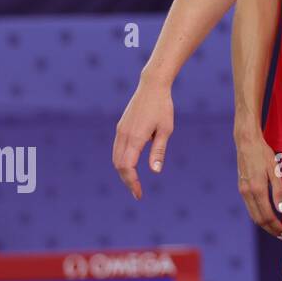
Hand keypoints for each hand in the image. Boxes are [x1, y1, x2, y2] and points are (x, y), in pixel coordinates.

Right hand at [112, 76, 173, 198]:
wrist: (152, 86)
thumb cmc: (163, 107)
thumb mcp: (166, 129)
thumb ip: (159, 151)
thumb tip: (155, 172)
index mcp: (135, 137)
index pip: (127, 167)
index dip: (132, 182)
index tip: (138, 194)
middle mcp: (124, 135)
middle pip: (119, 165)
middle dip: (127, 180)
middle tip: (137, 192)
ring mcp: (120, 130)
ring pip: (116, 158)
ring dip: (123, 172)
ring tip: (134, 182)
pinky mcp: (121, 127)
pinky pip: (117, 149)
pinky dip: (121, 161)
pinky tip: (131, 166)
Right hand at [235, 126, 281, 238]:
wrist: (246, 142)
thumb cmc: (264, 154)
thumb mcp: (276, 170)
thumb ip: (279, 191)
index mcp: (257, 190)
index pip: (267, 216)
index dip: (276, 227)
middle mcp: (247, 193)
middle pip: (258, 220)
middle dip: (271, 229)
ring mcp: (242, 191)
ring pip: (253, 215)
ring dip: (264, 224)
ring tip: (276, 228)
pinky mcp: (242, 187)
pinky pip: (250, 207)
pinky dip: (259, 215)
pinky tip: (267, 215)